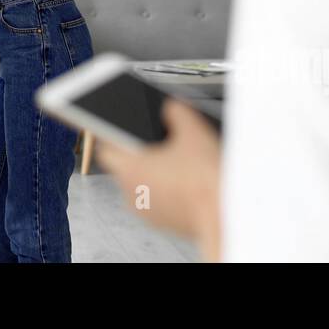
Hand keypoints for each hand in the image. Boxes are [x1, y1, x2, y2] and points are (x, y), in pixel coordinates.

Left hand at [95, 99, 221, 260]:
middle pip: (123, 164)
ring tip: (174, 161)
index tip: (109, 126)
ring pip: (138, 184)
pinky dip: (161, 190)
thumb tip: (170, 106)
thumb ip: (176, 111)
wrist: (225, 217)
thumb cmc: (207, 180)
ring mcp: (144, 210)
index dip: (107, 133)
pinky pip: (152, 200)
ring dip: (149, 172)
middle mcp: (130, 191)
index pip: (103, 146)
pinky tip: (182, 181)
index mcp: (130, 167)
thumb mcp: (194, 132)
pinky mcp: (159, 222)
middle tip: (155, 140)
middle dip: (135, 151)